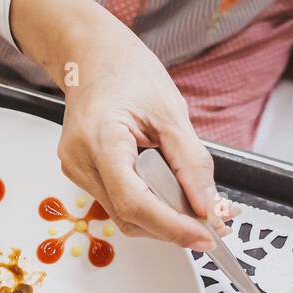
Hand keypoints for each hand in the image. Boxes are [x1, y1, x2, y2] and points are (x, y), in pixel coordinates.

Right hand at [23, 0, 218, 249]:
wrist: (90, 55)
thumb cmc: (126, 71)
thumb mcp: (172, 111)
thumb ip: (191, 163)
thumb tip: (207, 206)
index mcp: (100, 140)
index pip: (136, 203)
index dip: (173, 227)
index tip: (206, 236)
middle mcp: (80, 162)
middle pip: (130, 216)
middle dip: (174, 226)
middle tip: (215, 223)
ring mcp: (76, 170)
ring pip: (125, 215)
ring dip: (164, 219)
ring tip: (199, 208)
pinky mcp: (82, 174)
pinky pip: (119, 202)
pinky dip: (150, 205)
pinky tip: (172, 196)